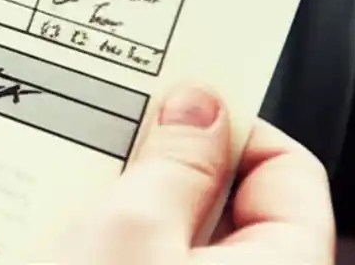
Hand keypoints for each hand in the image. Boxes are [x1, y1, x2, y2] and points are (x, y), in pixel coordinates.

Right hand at [53, 86, 333, 263]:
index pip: (288, 168)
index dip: (231, 127)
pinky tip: (67, 241)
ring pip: (182, 237)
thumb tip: (198, 106)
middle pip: (230, 202)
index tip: (171, 104)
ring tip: (75, 202)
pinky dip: (117, 248)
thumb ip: (174, 159)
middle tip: (112, 148)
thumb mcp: (129, 228)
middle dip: (169, 166)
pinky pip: (148, 262)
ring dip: (132, 211)